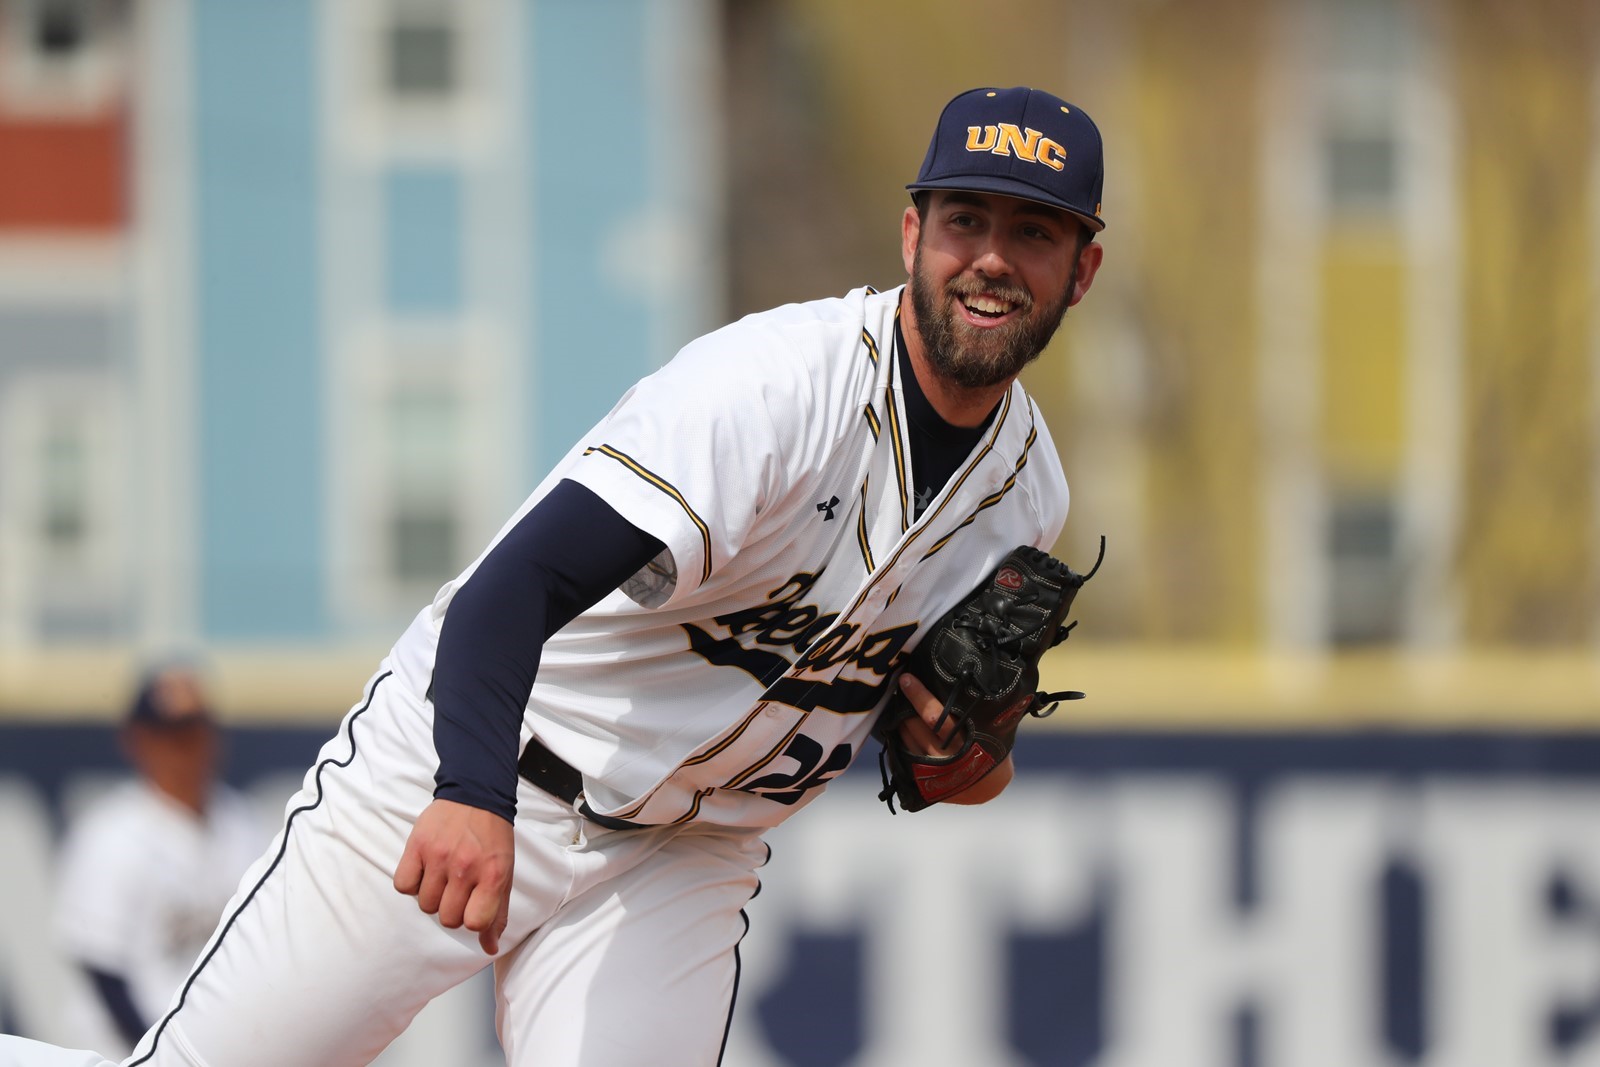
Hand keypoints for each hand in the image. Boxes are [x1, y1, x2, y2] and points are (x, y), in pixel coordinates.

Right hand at [393, 798, 513, 953]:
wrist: (477, 795)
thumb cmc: (492, 839)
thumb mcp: (504, 873)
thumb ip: (497, 913)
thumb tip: (490, 949)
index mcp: (492, 875)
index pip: (474, 923)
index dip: (471, 919)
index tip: (473, 905)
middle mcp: (465, 867)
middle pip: (446, 918)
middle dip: (451, 909)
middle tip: (457, 889)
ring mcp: (439, 856)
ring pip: (425, 904)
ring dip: (432, 896)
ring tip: (442, 876)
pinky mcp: (417, 846)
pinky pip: (403, 886)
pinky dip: (412, 884)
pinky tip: (424, 870)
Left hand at [894, 674, 1013, 803]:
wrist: (985, 786)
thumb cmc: (988, 749)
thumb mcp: (989, 729)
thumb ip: (973, 710)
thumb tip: (953, 678)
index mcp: (967, 742)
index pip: (937, 716)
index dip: (919, 696)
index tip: (906, 678)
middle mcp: (947, 757)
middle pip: (915, 725)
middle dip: (905, 705)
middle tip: (900, 686)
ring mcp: (931, 770)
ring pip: (905, 737)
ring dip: (898, 718)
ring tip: (898, 702)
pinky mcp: (919, 778)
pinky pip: (901, 751)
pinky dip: (898, 736)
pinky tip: (897, 724)